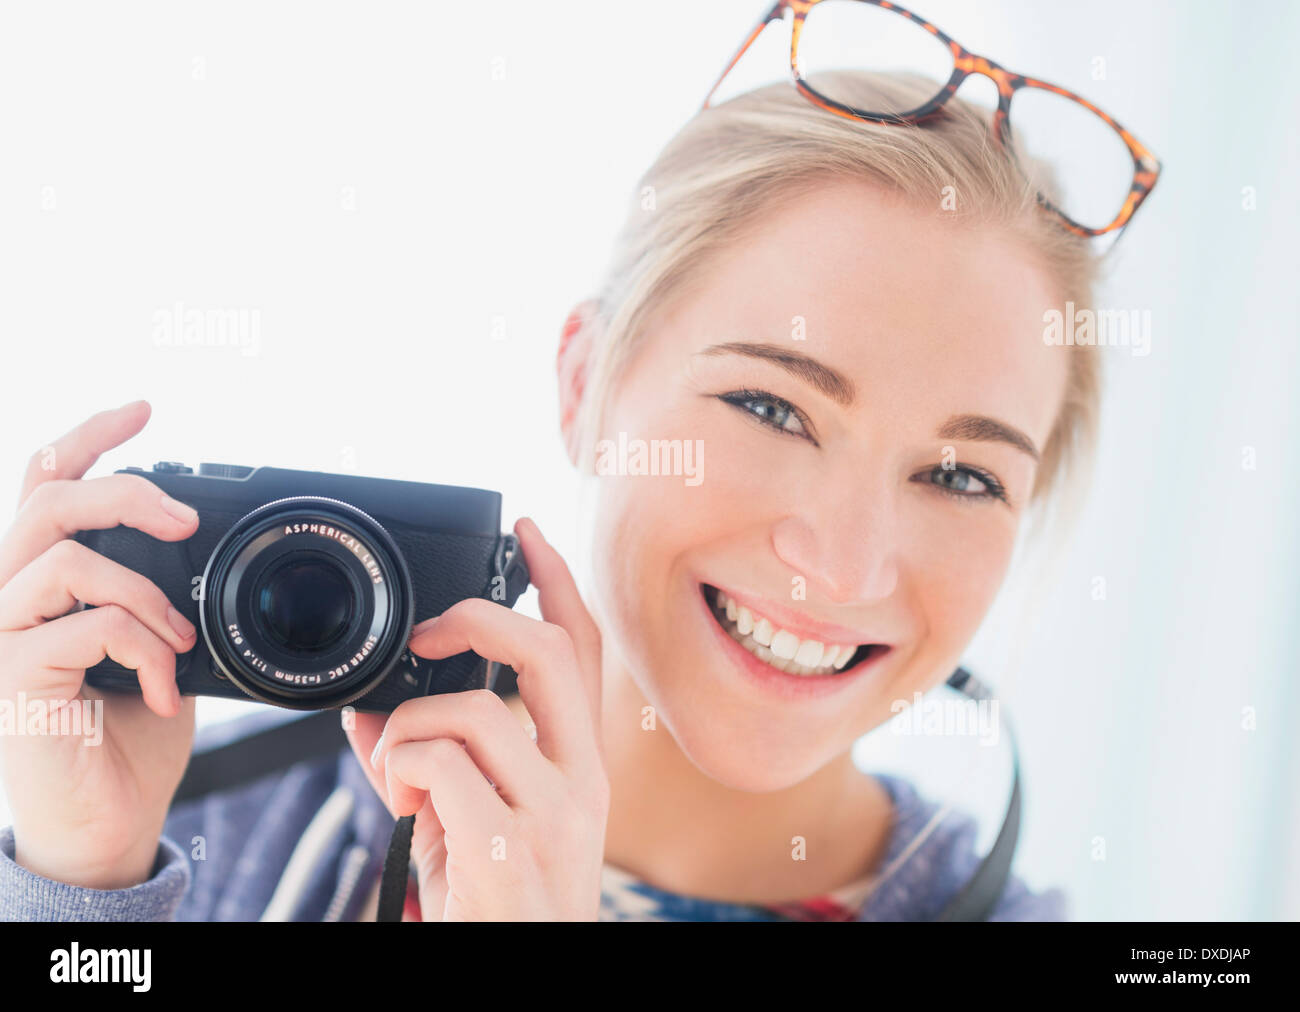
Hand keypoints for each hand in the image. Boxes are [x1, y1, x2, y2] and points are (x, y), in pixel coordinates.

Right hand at [0, 401, 198, 888]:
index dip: (89, 437)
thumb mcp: (158, 643)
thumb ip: (157, 592)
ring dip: (147, 594)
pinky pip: (87, 625)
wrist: (108, 818)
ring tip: (179, 638)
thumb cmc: (131, 732)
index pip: (46, 484)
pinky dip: (145, 648)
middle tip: (186, 521)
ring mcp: (2, 636)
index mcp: (44, 580)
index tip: (145, 408)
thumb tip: (193, 547)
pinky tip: (164, 685)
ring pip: (66, 558)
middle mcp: (8, 598)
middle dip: (127, 492)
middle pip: (46, 501)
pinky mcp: (12, 679)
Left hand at [348, 517, 607, 920]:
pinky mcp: (511, 850)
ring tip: (397, 769)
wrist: (520, 978)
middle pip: (546, 653)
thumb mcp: (466, 821)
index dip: (557, 580)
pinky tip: (404, 803)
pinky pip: (441, 766)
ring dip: (411, 729)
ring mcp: (554, 815)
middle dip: (478, 618)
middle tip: (427, 634)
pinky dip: (402, 768)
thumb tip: (368, 711)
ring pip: (476, 711)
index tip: (527, 530)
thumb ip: (426, 759)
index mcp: (579, 763)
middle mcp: (582, 780)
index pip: (582, 650)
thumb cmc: (496, 906)